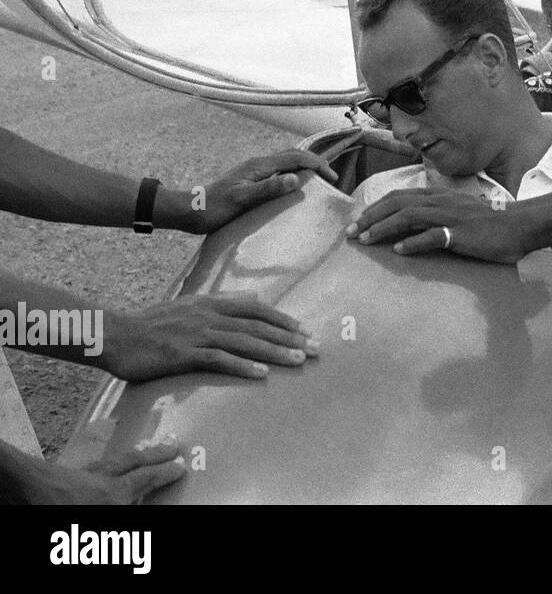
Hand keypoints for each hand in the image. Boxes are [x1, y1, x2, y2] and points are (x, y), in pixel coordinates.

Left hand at [21, 438, 185, 503]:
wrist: (17, 488)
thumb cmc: (56, 506)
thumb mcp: (98, 515)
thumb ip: (120, 511)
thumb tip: (138, 497)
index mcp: (113, 493)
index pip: (147, 479)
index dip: (166, 471)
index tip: (181, 464)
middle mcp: (101, 479)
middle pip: (134, 462)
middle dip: (155, 453)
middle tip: (173, 441)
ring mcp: (79, 473)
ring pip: (110, 459)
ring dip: (130, 453)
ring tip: (143, 448)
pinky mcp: (58, 472)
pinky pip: (88, 463)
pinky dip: (99, 459)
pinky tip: (99, 462)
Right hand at [101, 293, 319, 381]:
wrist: (115, 335)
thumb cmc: (152, 324)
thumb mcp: (190, 305)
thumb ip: (223, 301)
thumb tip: (253, 298)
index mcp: (211, 303)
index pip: (257, 309)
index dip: (283, 319)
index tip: (306, 330)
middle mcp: (209, 315)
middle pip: (257, 325)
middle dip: (290, 337)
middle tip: (316, 348)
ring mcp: (196, 333)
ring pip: (244, 341)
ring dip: (275, 351)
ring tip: (299, 360)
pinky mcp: (183, 354)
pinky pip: (218, 359)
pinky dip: (242, 365)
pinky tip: (261, 373)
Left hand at [171, 150, 338, 233]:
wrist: (192, 211)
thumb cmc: (215, 208)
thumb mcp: (243, 200)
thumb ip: (269, 188)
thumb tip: (297, 178)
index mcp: (260, 166)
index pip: (296, 157)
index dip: (317, 164)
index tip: (333, 178)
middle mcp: (259, 164)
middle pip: (293, 155)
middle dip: (315, 163)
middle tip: (331, 179)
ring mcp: (254, 172)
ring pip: (287, 163)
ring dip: (305, 168)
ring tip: (318, 182)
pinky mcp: (251, 180)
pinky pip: (279, 172)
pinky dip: (294, 175)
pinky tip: (294, 190)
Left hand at [347, 188, 528, 263]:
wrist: (521, 225)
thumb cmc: (491, 223)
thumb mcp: (459, 214)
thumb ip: (437, 217)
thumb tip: (412, 230)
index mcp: (439, 197)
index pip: (399, 197)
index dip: (375, 208)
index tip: (358, 222)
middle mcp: (441, 202)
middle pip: (397, 203)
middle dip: (370, 217)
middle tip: (351, 233)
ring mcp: (450, 217)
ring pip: (408, 216)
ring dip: (383, 228)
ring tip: (366, 240)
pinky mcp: (461, 234)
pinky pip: (433, 236)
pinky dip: (413, 243)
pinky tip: (399, 251)